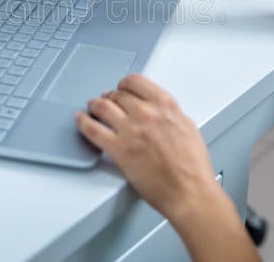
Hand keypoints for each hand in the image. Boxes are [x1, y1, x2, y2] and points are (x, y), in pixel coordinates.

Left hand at [75, 74, 218, 222]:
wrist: (189, 191)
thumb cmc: (192, 167)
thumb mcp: (187, 127)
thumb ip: (169, 114)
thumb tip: (159, 112)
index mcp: (165, 105)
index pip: (135, 82)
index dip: (124, 85)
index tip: (121, 88)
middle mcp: (146, 113)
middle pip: (117, 94)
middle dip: (110, 97)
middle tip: (106, 100)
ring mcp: (130, 130)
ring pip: (102, 107)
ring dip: (94, 105)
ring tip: (92, 107)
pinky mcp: (118, 149)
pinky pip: (92, 129)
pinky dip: (82, 121)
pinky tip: (80, 119)